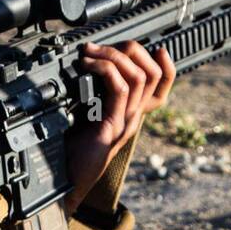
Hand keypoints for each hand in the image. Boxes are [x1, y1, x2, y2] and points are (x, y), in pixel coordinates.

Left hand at [66, 41, 175, 212]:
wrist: (64, 183)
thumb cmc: (70, 151)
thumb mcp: (84, 116)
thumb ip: (92, 97)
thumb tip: (84, 67)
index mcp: (131, 115)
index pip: (162, 87)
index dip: (166, 65)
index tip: (154, 47)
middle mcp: (134, 118)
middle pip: (153, 74)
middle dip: (130, 50)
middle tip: (102, 45)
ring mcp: (126, 123)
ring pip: (139, 76)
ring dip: (114, 55)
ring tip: (91, 52)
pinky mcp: (112, 128)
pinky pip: (120, 89)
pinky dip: (105, 70)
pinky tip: (88, 66)